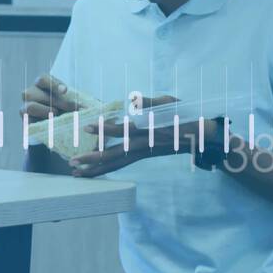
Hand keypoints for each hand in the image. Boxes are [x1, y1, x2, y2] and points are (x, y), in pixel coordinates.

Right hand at [21, 75, 82, 119]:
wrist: (58, 124)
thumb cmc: (66, 108)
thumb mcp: (71, 101)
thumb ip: (74, 101)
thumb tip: (85, 108)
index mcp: (41, 84)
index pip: (42, 79)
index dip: (53, 84)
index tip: (65, 91)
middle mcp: (30, 93)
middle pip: (36, 93)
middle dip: (56, 102)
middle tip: (72, 108)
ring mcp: (25, 107)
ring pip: (30, 107)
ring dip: (46, 111)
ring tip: (57, 115)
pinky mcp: (26, 121)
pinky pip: (29, 121)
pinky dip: (42, 122)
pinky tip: (52, 124)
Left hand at [70, 95, 213, 176]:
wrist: (200, 135)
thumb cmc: (182, 115)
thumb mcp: (168, 104)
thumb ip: (149, 102)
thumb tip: (133, 99)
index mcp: (148, 131)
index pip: (123, 131)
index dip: (105, 129)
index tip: (87, 127)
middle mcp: (143, 145)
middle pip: (115, 155)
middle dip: (93, 159)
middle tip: (73, 162)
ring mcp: (141, 152)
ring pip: (116, 164)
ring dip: (95, 169)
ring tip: (76, 173)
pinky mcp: (141, 155)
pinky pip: (121, 164)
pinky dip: (106, 168)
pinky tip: (93, 171)